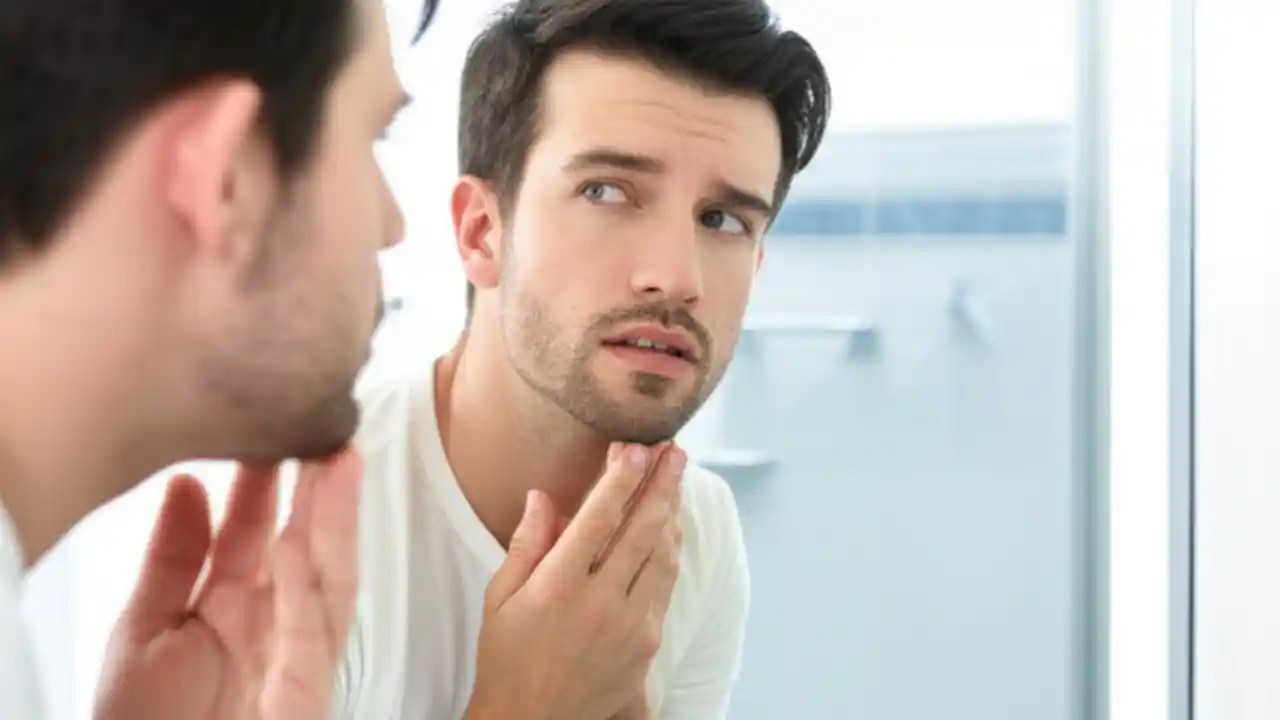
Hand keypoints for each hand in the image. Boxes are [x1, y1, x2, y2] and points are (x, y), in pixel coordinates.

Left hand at [93, 449, 361, 719]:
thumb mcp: (140, 631)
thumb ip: (171, 557)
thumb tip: (188, 483)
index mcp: (228, 606)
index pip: (254, 531)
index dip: (262, 482)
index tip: (266, 430)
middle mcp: (269, 623)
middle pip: (303, 544)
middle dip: (316, 489)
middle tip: (324, 430)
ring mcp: (293, 653)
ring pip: (326, 576)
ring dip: (334, 521)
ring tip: (337, 463)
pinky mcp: (306, 687)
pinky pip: (314, 630)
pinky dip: (313, 583)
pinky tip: (310, 536)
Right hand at [464, 442, 685, 719]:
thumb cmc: (506, 657)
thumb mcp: (499, 598)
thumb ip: (526, 545)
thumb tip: (542, 496)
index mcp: (556, 586)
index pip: (599, 518)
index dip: (620, 478)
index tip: (634, 448)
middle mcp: (598, 603)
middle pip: (642, 529)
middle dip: (661, 483)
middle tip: (674, 451)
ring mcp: (629, 626)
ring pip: (662, 556)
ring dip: (672, 513)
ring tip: (677, 480)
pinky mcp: (646, 646)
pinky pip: (664, 588)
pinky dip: (669, 553)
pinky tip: (670, 530)